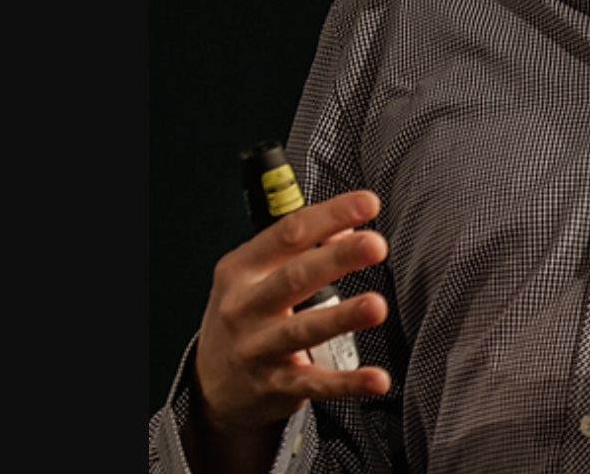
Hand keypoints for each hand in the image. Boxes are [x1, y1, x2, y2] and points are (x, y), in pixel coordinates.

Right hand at [187, 191, 391, 467]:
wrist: (213, 384)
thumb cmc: (245, 316)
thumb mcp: (257, 275)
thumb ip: (301, 249)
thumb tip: (349, 229)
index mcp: (242, 269)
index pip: (289, 233)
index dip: (330, 215)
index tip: (367, 203)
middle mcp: (245, 306)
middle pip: (295, 277)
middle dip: (337, 259)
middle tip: (376, 245)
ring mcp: (257, 348)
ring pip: (302, 330)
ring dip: (342, 317)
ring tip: (376, 306)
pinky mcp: (275, 385)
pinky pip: (315, 383)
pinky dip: (347, 382)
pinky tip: (376, 378)